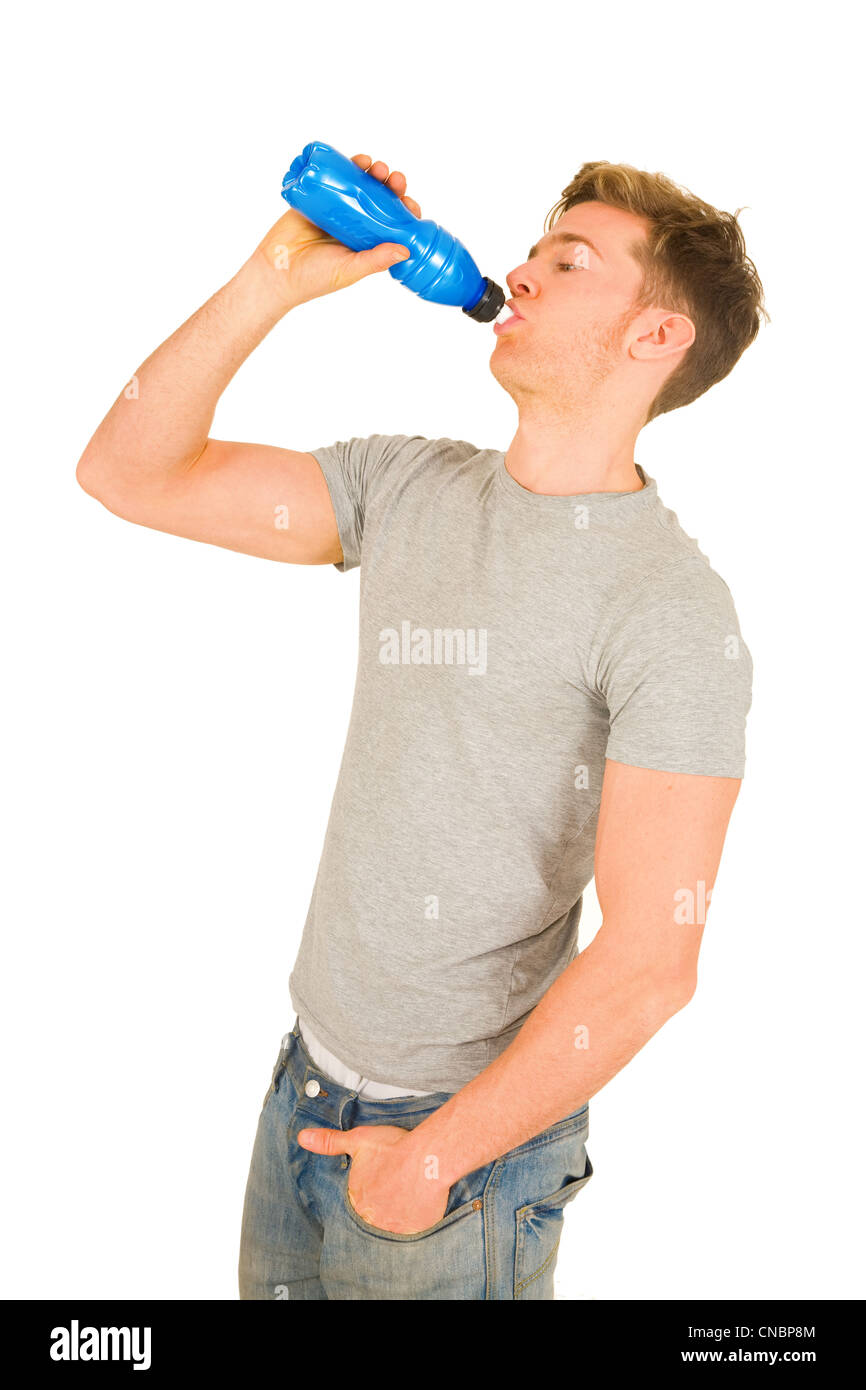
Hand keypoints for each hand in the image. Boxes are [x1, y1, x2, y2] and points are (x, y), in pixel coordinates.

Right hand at [252, 153, 422, 308]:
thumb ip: (375, 260)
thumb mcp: (349, 270)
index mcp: (366, 242)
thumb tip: (406, 250)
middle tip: (394, 179)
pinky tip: (356, 160)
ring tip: (375, 166)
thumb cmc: (313, 278)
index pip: (392, 223)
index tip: (409, 204)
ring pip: (357, 184)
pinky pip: (332, 177)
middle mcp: (353, 223)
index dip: (403, 211)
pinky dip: (344, 165)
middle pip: (378, 198)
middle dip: (390, 186)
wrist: (275, 271)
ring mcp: (334, 208)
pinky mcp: (315, 197)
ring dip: (370, 172)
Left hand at [297, 1122, 449, 1234]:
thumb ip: (329, 1143)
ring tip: (403, 1206)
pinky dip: (410, 1230)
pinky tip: (416, 1216)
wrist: (427, 1159)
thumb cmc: (394, 1149)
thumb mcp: (358, 1140)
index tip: (379, 1189)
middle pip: (370, 1221)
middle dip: (379, 1211)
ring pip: (387, 1232)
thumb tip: (303, 1138)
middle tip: (393, 1197)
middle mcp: (370, 1219)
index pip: (355, 1207)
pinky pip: (408, 1239)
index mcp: (355, 1200)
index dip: (368, 1196)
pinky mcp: (412, 1234)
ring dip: (393, 1221)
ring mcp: (391, 1229)